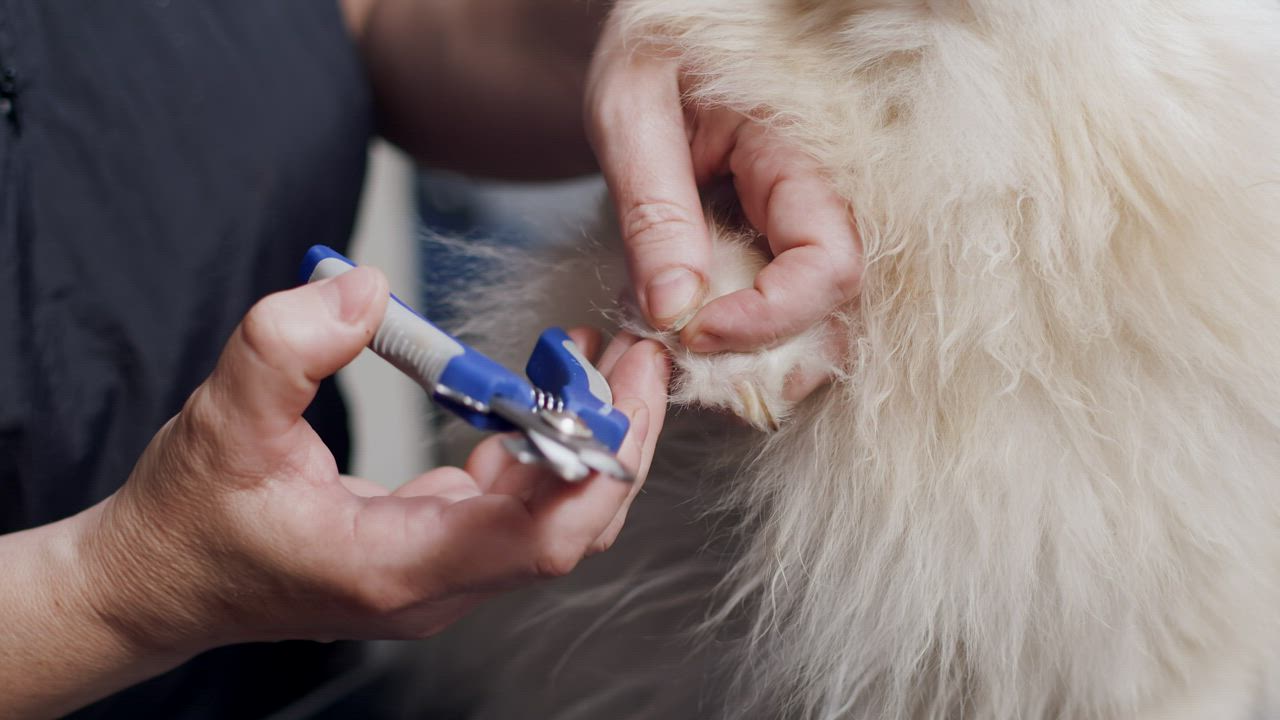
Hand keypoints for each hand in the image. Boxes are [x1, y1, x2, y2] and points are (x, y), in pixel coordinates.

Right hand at [79, 267, 669, 657]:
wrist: (159, 580)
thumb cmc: (190, 519)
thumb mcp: (222, 419)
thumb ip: (286, 347)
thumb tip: (366, 290)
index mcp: (398, 565)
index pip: (544, 538)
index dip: (603, 462)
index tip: (628, 384)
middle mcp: (436, 581)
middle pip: (573, 525)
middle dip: (621, 439)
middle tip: (640, 354)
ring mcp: (442, 569)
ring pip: (556, 516)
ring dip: (590, 437)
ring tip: (601, 354)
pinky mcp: (437, 546)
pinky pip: (519, 501)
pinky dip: (545, 443)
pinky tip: (541, 385)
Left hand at [586, 12, 862, 354]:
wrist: (667, 36)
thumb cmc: (654, 52)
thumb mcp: (632, 110)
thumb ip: (653, 210)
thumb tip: (672, 311)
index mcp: (801, 152)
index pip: (828, 265)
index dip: (767, 319)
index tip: (693, 334)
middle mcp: (826, 194)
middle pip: (836, 310)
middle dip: (766, 355)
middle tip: (686, 360)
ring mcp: (813, 221)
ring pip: (822, 320)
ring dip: (757, 356)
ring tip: (684, 349)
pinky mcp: (791, 239)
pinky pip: (791, 306)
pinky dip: (747, 336)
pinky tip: (695, 328)